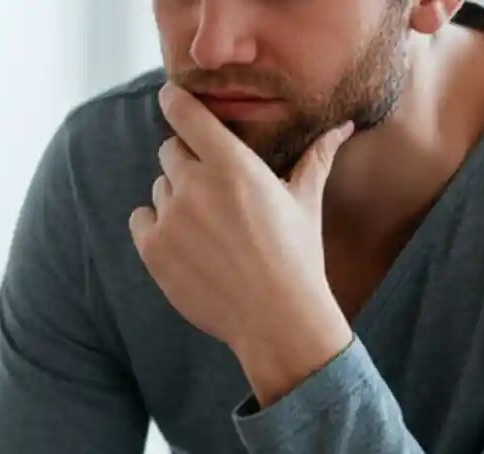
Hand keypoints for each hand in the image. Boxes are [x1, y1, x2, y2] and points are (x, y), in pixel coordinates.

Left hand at [129, 83, 354, 359]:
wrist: (278, 321)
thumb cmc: (297, 259)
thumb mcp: (306, 203)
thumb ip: (316, 157)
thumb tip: (343, 126)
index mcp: (232, 165)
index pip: (183, 112)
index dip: (176, 102)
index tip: (174, 101)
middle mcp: (195, 185)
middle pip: (170, 151)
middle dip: (188, 164)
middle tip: (215, 194)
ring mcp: (171, 218)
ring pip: (159, 189)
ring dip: (177, 200)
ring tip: (211, 231)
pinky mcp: (153, 250)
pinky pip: (141, 220)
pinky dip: (158, 228)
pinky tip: (190, 247)